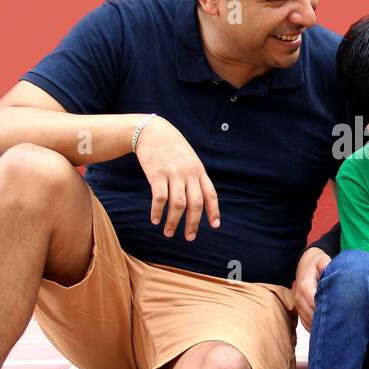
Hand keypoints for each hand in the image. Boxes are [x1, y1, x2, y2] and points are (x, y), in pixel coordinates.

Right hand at [134, 115, 219, 240]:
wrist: (153, 131)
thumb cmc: (172, 147)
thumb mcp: (189, 159)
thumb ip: (194, 176)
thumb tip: (197, 198)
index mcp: (199, 171)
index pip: (211, 194)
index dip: (214, 211)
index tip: (215, 225)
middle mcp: (189, 174)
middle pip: (196, 204)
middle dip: (193, 223)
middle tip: (189, 237)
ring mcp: (173, 174)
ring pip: (178, 204)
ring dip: (173, 222)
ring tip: (168, 233)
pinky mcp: (157, 174)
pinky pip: (159, 198)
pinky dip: (158, 211)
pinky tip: (155, 220)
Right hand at [294, 247, 330, 330]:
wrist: (305, 264)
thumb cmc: (316, 263)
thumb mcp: (322, 260)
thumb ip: (325, 264)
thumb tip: (328, 268)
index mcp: (305, 285)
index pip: (313, 302)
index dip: (324, 310)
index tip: (337, 315)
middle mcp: (299, 296)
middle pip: (309, 314)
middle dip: (323, 321)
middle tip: (339, 326)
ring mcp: (298, 304)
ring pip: (306, 321)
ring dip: (318, 327)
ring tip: (334, 330)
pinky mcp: (299, 310)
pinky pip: (305, 323)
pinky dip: (314, 328)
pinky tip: (326, 331)